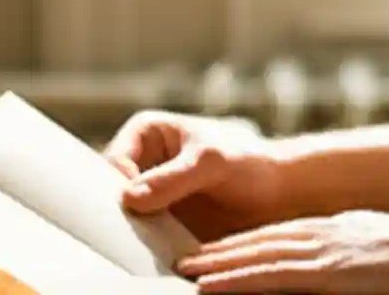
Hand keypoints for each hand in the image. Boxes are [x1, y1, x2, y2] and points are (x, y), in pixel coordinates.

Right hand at [105, 111, 286, 240]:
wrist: (278, 194)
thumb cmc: (251, 163)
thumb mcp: (214, 163)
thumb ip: (175, 177)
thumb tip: (131, 198)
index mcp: (146, 131)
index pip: (113, 161)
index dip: (115, 187)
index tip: (131, 210)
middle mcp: (141, 162)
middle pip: (110, 192)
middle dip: (118, 213)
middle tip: (130, 233)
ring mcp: (149, 194)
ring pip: (122, 218)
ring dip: (130, 234)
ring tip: (148, 246)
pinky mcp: (159, 222)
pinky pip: (139, 238)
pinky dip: (144, 248)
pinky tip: (158, 257)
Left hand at [174, 210, 388, 293]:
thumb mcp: (380, 243)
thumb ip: (352, 248)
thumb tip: (339, 263)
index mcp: (338, 227)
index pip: (283, 234)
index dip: (248, 241)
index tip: (220, 248)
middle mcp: (324, 234)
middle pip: (264, 240)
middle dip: (225, 250)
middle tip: (188, 258)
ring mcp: (322, 253)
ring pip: (260, 256)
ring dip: (221, 263)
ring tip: (189, 271)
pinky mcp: (323, 274)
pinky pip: (271, 276)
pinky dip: (237, 279)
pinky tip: (212, 285)